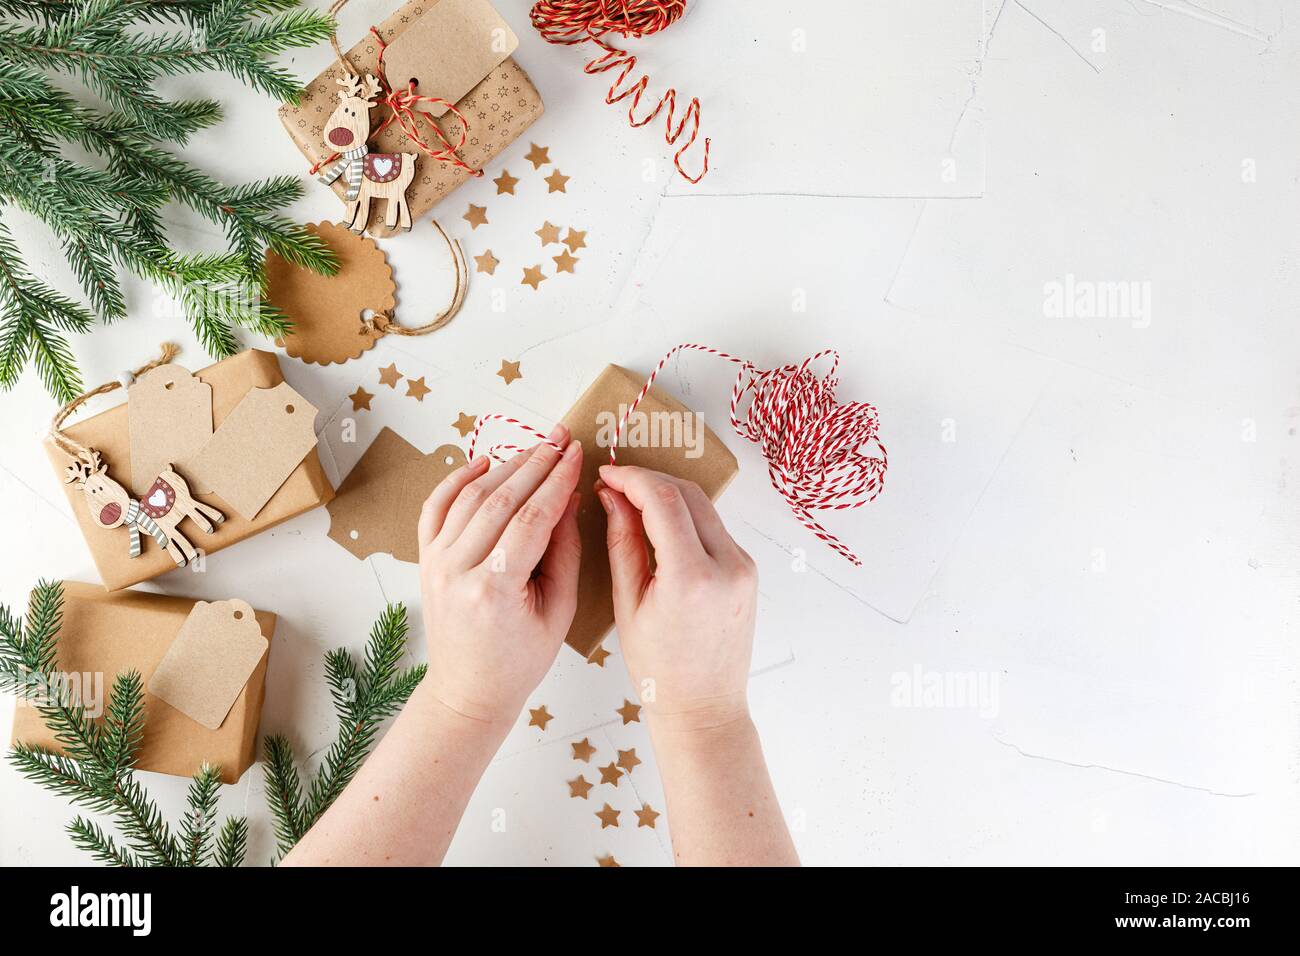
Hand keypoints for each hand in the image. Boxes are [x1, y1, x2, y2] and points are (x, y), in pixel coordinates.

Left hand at [418, 426, 583, 724]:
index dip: (558, 481)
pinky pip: (436, 507)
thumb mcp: (558, 611)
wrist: (468, 690)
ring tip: (535, 448)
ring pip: (469, 497)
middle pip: (500, 500)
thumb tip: (568, 497)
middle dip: (535, 463)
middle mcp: (457, 571)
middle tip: (561, 438)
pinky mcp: (425, 560)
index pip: (532, 519)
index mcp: (495, 590)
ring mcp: (435, 564)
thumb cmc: (519, 660)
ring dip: (505, 467)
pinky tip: (484, 461)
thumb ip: (564, 551)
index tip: (577, 454)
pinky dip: (457, 479)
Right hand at [595, 465, 757, 730]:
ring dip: (668, 496)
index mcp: (691, 577)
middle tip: (615, 483)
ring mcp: (743, 567)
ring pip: (704, 507)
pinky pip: (714, 528)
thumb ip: (622, 543)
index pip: (663, 500)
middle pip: (688, 494)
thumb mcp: (628, 604)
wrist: (704, 707)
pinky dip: (685, 518)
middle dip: (649, 480)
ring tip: (632, 502)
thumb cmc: (659, 669)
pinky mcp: (747, 571)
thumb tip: (613, 496)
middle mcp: (727, 565)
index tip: (607, 474)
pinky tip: (659, 526)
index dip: (632, 478)